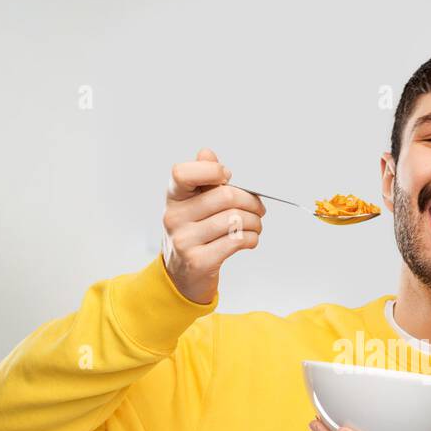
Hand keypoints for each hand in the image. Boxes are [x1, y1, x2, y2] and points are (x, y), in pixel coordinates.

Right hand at [163, 147, 265, 303]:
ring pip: (234, 219)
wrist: (181, 276)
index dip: (210, 170)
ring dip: (255, 222)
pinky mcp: (199, 261)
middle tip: (258, 208)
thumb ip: (202, 178)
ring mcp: (185, 240)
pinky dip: (252, 238)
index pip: (182, 173)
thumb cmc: (193, 234)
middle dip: (250, 201)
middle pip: (224, 196)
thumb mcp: (192, 204)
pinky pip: (237, 241)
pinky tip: (250, 238)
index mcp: (173, 197)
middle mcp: (174, 217)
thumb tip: (207, 153)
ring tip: (255, 225)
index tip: (227, 177)